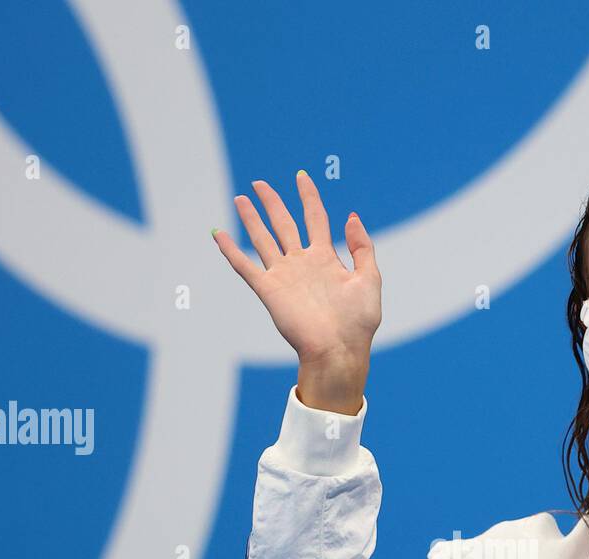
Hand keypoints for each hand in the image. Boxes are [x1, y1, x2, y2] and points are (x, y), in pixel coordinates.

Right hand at [213, 171, 380, 414]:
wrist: (339, 350)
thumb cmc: (358, 322)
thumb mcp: (369, 279)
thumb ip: (362, 247)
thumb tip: (350, 216)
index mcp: (326, 259)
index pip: (315, 218)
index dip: (308, 196)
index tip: (301, 177)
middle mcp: (302, 263)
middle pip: (284, 223)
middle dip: (272, 202)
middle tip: (259, 183)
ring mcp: (284, 275)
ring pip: (263, 239)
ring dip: (251, 219)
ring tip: (240, 199)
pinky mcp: (269, 290)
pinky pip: (244, 266)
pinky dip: (230, 250)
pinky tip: (218, 233)